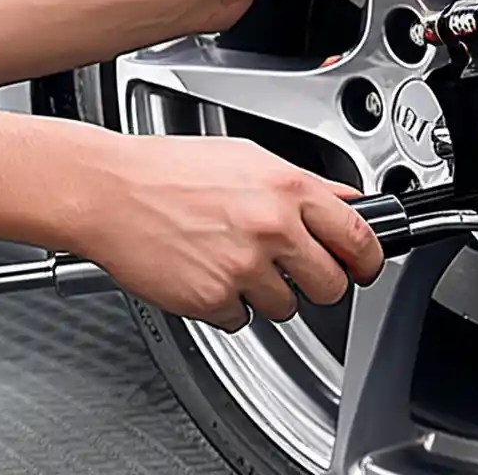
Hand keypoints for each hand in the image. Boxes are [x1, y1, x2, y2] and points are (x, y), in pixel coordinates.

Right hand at [77, 133, 382, 332]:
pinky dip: (228, 306)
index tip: (366, 266)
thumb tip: (349, 201)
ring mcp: (242, 267)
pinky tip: (208, 273)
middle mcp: (271, 228)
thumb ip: (306, 183)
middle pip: (332, 284)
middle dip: (320, 284)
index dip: (369, 259)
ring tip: (235, 261)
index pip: (358, 237)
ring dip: (269, 294)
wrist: (108, 190)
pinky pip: (242, 319)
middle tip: (297, 271)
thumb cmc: (171, 169)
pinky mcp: (211, 298)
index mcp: (288, 189)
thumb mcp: (251, 157)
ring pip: (288, 307)